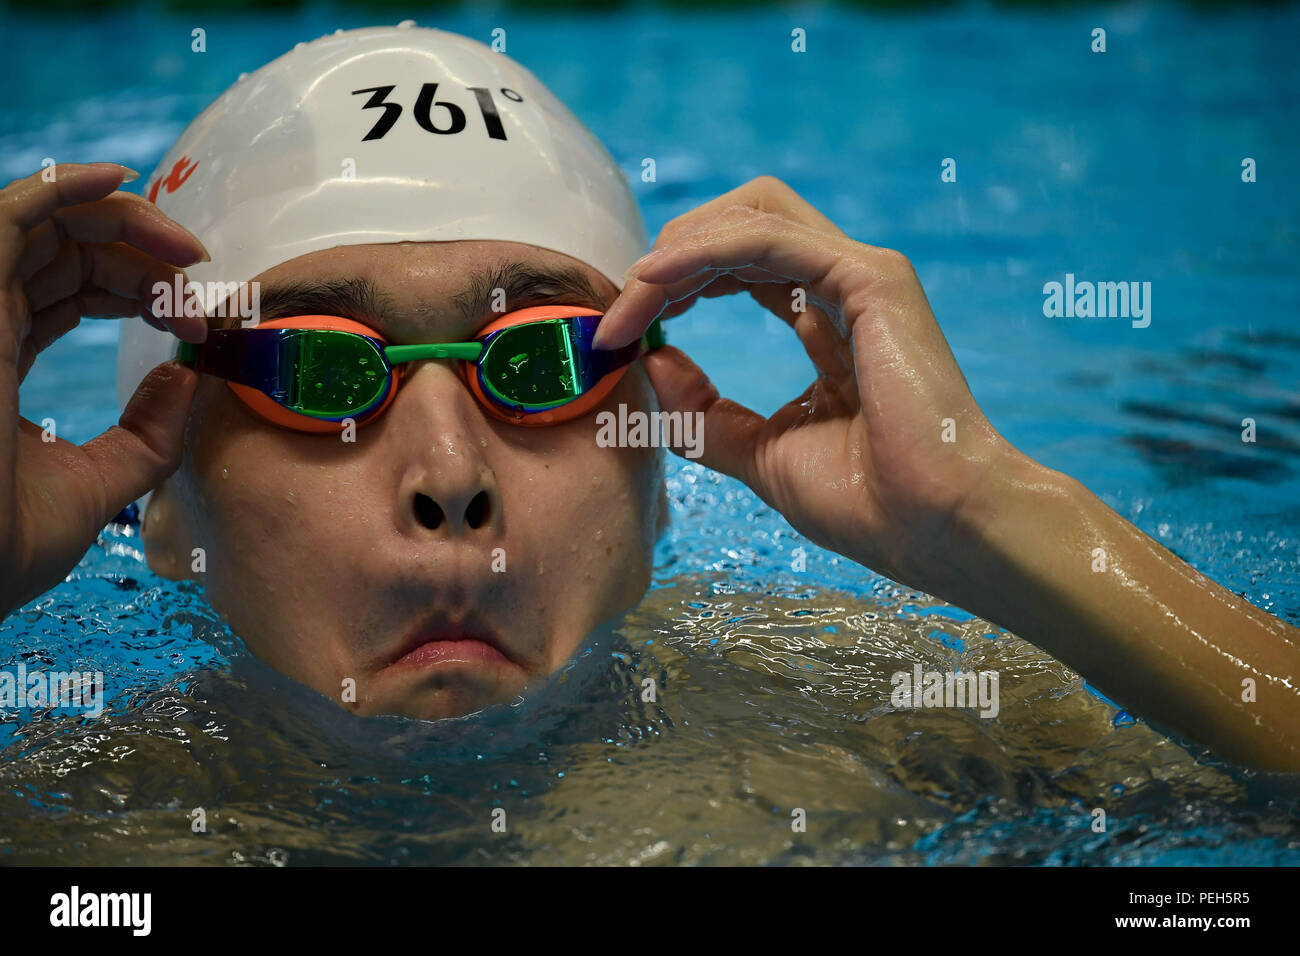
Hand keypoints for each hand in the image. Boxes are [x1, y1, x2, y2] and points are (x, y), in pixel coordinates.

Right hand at [0, 163, 207, 615]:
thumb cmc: (5, 546)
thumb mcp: (99, 483)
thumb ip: (149, 435)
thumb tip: (191, 378)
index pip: (69, 289)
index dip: (139, 288)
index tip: (196, 320)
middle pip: (62, 249)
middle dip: (142, 252)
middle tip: (200, 279)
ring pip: (42, 224)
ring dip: (122, 222)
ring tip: (185, 253)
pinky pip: (10, 213)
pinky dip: (62, 188)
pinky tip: (121, 180)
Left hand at [595, 176, 1028, 595]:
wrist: (935, 528)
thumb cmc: (866, 501)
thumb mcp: (760, 452)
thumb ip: (705, 410)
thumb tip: (655, 362)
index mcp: (826, 321)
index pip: (737, 267)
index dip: (673, 285)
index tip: (621, 331)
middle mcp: (844, 286)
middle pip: (741, 222)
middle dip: (671, 255)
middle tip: (620, 311)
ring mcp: (862, 276)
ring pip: (754, 214)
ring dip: (680, 249)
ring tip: (632, 297)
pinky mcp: (871, 280)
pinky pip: (769, 240)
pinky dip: (706, 251)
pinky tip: (656, 281)